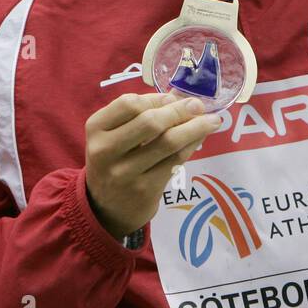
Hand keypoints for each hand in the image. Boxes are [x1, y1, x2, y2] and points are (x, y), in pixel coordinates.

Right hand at [85, 92, 220, 239]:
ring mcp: (125, 173)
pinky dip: (192, 145)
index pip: (128, 104)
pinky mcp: (145, 190)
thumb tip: (179, 98)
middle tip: (198, 105)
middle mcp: (106, 150)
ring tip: (212, 120)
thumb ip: (138, 116)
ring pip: (168, 142)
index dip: (155, 99)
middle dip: (180, 110)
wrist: (106, 209)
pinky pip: (175, 161)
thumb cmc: (114, 161)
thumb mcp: (113, 136)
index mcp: (96, 129)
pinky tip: (200, 138)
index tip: (172, 99)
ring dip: (195, 128)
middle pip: (150, 122)